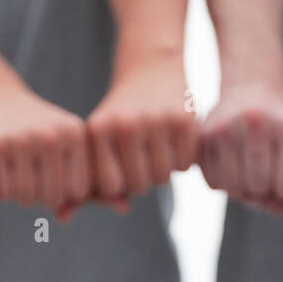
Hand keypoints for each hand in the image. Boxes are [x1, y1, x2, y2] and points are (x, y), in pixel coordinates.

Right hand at [0, 84, 90, 215]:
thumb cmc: (34, 128)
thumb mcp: (62, 141)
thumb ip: (73, 178)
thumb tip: (65, 216)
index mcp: (74, 133)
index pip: (77, 191)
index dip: (64, 192)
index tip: (51, 178)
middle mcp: (50, 136)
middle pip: (52, 197)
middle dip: (40, 195)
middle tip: (29, 177)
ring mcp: (21, 140)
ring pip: (26, 197)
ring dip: (19, 193)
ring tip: (15, 172)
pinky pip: (2, 192)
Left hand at [86, 58, 198, 207]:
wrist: (152, 69)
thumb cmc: (122, 116)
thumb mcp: (103, 141)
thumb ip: (97, 179)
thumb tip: (106, 212)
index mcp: (100, 130)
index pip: (110, 187)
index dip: (119, 186)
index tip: (123, 170)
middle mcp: (126, 125)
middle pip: (138, 186)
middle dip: (143, 180)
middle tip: (144, 161)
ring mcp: (157, 121)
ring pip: (163, 178)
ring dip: (163, 172)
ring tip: (158, 151)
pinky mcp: (185, 119)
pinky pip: (185, 166)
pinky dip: (182, 161)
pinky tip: (175, 143)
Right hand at [200, 82, 282, 214]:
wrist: (252, 88)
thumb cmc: (281, 130)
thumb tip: (276, 208)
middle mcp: (256, 122)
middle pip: (258, 189)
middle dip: (263, 193)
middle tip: (265, 179)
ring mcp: (226, 126)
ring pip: (233, 188)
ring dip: (242, 191)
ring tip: (250, 176)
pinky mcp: (203, 133)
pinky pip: (213, 182)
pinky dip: (223, 184)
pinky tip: (233, 167)